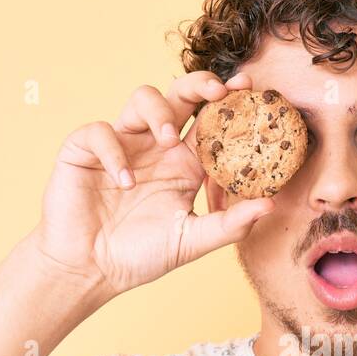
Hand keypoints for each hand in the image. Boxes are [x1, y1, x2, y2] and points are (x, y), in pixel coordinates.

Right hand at [28, 70, 274, 299]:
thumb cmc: (140, 256)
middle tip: (218, 93)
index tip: (250, 89)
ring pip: (142, 98)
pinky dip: (114, 153)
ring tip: (168, 140)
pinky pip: (100, 132)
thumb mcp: (192, 240)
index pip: (210, 122)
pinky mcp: (85, 150)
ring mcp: (122, 144)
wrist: (90, 271)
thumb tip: (271, 204)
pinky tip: (124, 183)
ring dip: (159, 111)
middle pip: (180, 95)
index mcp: (184, 163)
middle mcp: (155, 146)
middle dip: (199, 84)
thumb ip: (230, 224)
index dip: (230, 102)